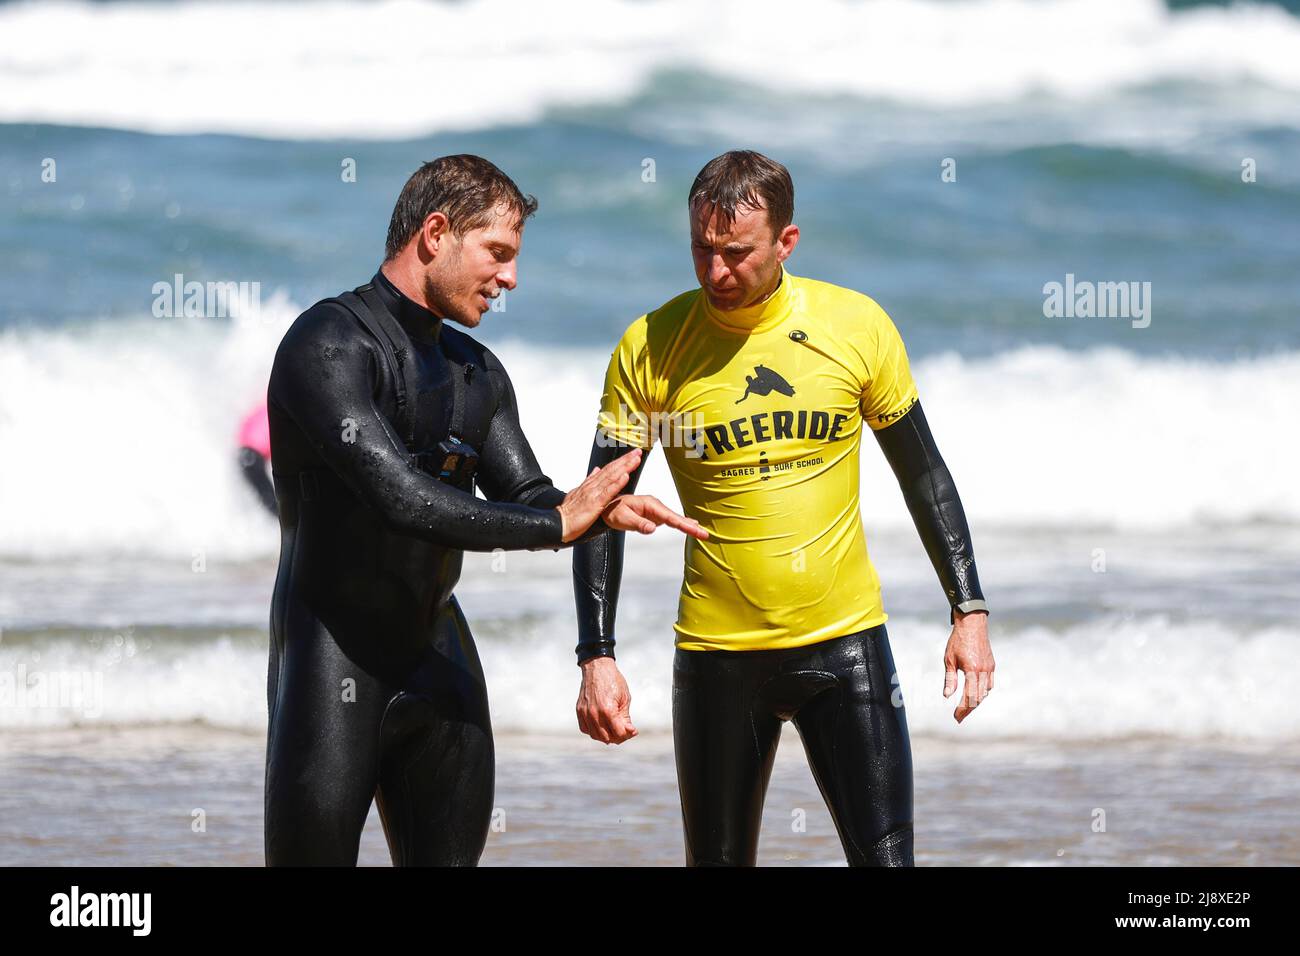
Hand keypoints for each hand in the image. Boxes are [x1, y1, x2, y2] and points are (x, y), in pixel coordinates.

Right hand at [557, 448, 641, 542]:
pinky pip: (608, 492)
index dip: (621, 461)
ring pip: (611, 477)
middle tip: (638, 451)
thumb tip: (595, 470)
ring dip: (625, 467)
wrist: (559, 524)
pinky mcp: (595, 504)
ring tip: (635, 459)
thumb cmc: (569, 512)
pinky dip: (617, 483)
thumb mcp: (577, 492)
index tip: (632, 454)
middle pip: (612, 469)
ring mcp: (593, 494)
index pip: (608, 469)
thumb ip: (588, 481)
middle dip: (626, 460)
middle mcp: (592, 486)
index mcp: (590, 484)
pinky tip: (625, 477)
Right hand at [576, 657, 637, 743]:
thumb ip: (625, 717)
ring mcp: (585, 713)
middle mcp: (594, 713)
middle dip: (618, 737)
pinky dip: (594, 731)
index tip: (633, 730)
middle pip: (607, 738)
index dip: (628, 734)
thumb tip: (629, 732)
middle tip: (625, 731)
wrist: (597, 667)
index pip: (618, 733)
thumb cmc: (613, 680)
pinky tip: (602, 726)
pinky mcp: (579, 711)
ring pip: (595, 735)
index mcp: (607, 710)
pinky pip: (585, 729)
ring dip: (606, 736)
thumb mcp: (625, 698)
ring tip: (614, 729)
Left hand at [601, 495, 708, 539]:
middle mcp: (655, 507)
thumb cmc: (613, 510)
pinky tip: (689, 527)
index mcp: (650, 505)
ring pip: (674, 520)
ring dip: (688, 526)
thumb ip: (638, 524)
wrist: (607, 507)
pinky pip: (669, 521)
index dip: (685, 525)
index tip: (697, 529)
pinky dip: (680, 525)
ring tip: (701, 533)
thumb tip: (652, 528)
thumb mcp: (623, 519)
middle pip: (676, 518)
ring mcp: (656, 511)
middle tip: (705, 535)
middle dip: (691, 526)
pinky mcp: (654, 516)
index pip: (671, 517)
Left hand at [943, 609, 993, 723]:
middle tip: (959, 717)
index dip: (962, 709)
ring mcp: (989, 668)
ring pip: (985, 692)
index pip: (969, 697)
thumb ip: (950, 679)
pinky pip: (989, 683)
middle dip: (968, 709)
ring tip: (965, 707)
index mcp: (972, 670)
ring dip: (976, 701)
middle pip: (978, 698)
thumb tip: (947, 696)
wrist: (972, 623)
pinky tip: (975, 694)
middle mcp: (983, 671)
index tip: (956, 717)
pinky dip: (982, 691)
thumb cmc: (958, 641)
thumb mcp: (949, 659)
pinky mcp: (992, 665)